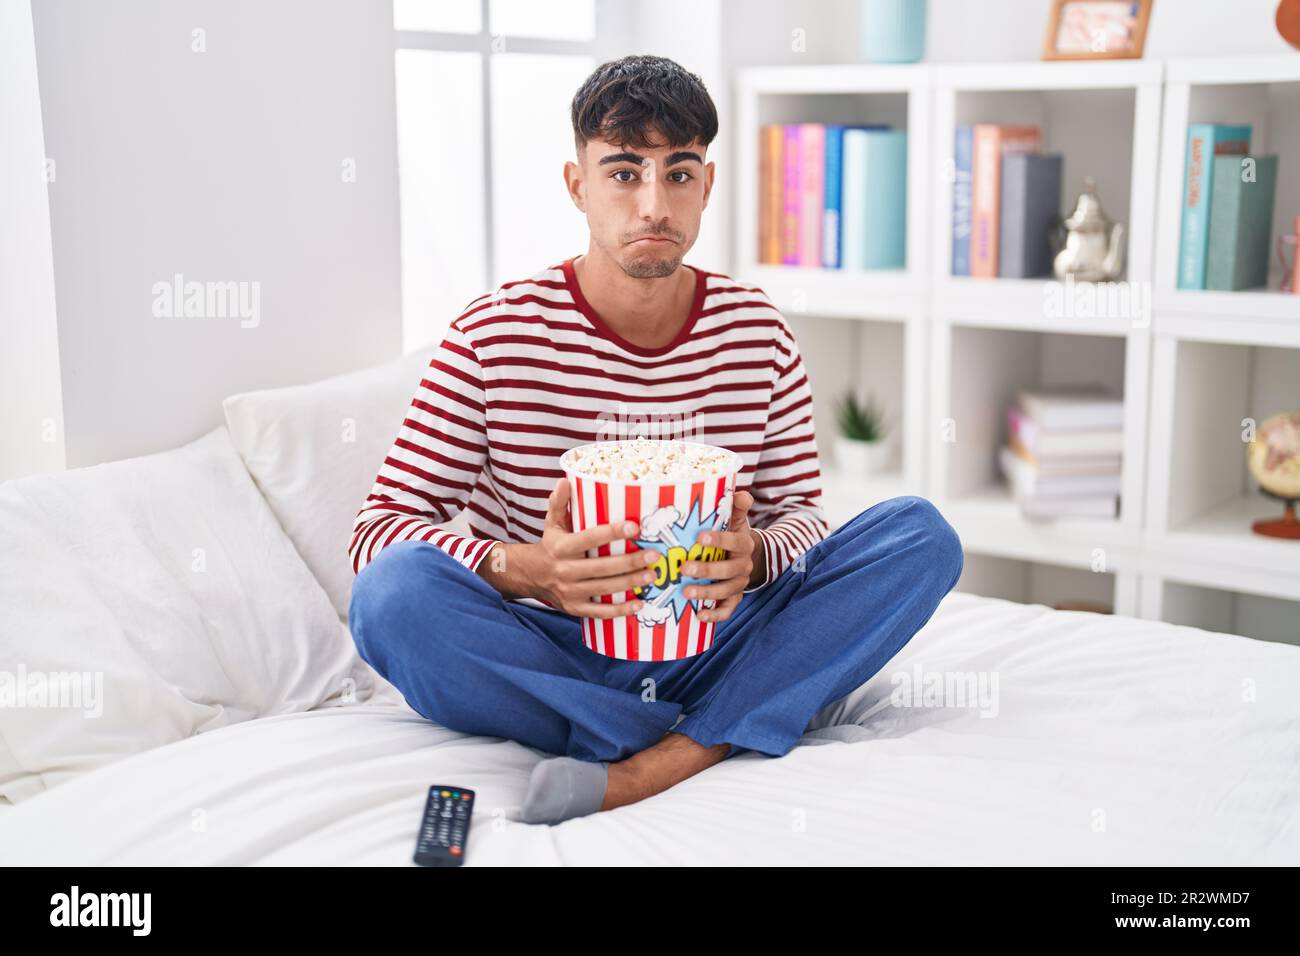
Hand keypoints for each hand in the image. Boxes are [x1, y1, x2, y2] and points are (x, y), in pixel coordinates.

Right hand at [523, 477, 658, 618]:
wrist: (530, 576)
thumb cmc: (550, 545)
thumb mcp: (551, 523)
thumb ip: (559, 503)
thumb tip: (565, 480)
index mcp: (561, 547)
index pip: (589, 538)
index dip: (612, 532)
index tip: (634, 527)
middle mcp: (565, 570)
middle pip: (602, 567)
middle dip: (630, 562)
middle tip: (653, 555)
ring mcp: (569, 592)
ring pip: (604, 589)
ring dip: (630, 583)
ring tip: (652, 576)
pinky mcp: (575, 608)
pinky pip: (600, 612)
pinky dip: (620, 611)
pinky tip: (639, 604)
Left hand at [679, 489, 760, 623]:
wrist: (746, 557)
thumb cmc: (733, 534)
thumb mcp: (737, 519)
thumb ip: (737, 506)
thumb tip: (741, 493)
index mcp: (744, 544)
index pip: (734, 542)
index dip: (719, 540)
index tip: (700, 537)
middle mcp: (744, 566)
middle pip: (728, 570)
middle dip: (706, 570)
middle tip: (684, 567)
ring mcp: (739, 584)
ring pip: (726, 591)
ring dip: (706, 593)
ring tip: (685, 592)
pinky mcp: (734, 599)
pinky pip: (728, 610)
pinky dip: (715, 615)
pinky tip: (698, 615)